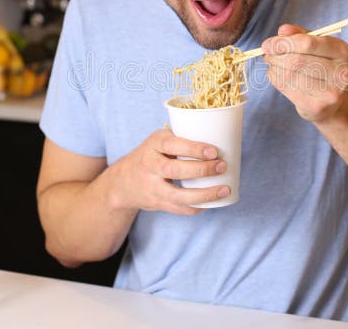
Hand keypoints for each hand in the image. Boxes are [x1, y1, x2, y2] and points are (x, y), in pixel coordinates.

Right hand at [109, 129, 229, 214]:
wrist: (123, 181)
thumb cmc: (152, 155)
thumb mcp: (158, 141)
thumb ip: (180, 140)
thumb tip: (220, 139)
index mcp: (153, 144)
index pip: (172, 145)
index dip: (194, 149)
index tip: (213, 151)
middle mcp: (149, 165)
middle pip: (175, 170)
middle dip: (201, 170)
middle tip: (222, 166)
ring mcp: (151, 186)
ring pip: (178, 195)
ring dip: (204, 194)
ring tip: (224, 189)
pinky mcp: (155, 203)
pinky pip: (178, 208)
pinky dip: (196, 207)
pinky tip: (210, 203)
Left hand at [262, 24, 347, 122]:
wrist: (332, 101)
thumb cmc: (320, 66)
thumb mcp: (315, 45)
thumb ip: (299, 34)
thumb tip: (283, 30)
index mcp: (341, 50)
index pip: (307, 43)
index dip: (283, 43)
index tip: (268, 44)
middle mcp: (340, 72)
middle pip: (296, 61)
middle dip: (276, 56)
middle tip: (267, 54)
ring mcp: (331, 92)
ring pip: (289, 75)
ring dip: (274, 67)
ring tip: (272, 64)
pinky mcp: (318, 107)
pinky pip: (287, 89)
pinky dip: (275, 79)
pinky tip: (277, 75)